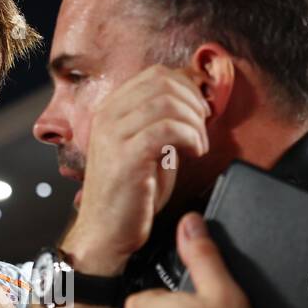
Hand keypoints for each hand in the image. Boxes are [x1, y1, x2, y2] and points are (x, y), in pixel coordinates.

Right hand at [64, 65, 209, 274]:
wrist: (105, 233)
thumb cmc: (129, 194)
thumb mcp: (146, 147)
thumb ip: (162, 121)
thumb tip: (195, 101)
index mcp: (110, 109)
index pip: (156, 75)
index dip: (187, 88)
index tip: (200, 112)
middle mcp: (107, 116)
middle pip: (164, 83)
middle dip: (194, 103)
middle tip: (202, 130)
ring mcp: (113, 135)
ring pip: (168, 103)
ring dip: (194, 123)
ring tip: (198, 146)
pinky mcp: (125, 156)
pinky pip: (168, 130)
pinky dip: (190, 138)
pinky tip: (194, 153)